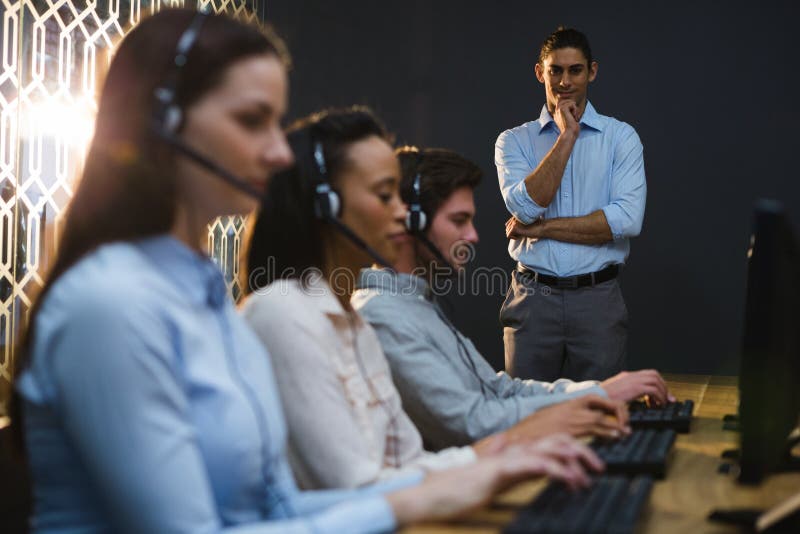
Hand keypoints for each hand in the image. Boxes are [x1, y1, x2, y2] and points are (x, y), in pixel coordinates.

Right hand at [388, 434, 602, 525]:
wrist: (438, 492)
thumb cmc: (463, 487)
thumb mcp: (492, 474)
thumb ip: (505, 460)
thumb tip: (508, 444)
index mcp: (517, 455)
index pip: (552, 443)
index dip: (575, 450)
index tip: (591, 468)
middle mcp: (516, 452)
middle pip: (558, 440)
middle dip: (583, 451)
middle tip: (599, 468)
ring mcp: (509, 460)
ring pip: (550, 448)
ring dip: (574, 460)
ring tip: (587, 477)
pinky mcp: (502, 471)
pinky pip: (535, 465)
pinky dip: (556, 470)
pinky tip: (568, 480)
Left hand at [506, 216, 543, 239]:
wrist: (542, 227)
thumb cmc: (536, 227)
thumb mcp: (526, 224)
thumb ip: (518, 224)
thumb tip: (507, 226)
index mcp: (517, 216)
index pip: (507, 224)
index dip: (513, 230)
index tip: (521, 231)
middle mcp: (515, 217)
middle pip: (507, 228)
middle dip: (513, 233)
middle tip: (522, 233)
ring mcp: (514, 222)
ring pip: (507, 232)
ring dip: (514, 235)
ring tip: (522, 234)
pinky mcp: (515, 227)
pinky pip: (508, 235)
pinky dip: (514, 238)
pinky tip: (521, 235)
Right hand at [506, 394, 629, 440]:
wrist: (518, 436)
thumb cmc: (531, 430)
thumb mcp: (549, 417)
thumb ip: (564, 417)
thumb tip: (572, 422)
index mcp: (567, 403)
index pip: (594, 397)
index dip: (608, 406)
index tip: (615, 415)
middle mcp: (571, 408)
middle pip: (602, 405)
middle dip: (617, 414)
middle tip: (625, 426)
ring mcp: (570, 418)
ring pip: (601, 418)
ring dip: (615, 426)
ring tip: (624, 433)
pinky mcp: (570, 430)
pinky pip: (595, 430)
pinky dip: (608, 433)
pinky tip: (614, 438)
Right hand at [554, 98, 579, 136]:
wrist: (569, 134)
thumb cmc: (572, 129)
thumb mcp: (571, 119)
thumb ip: (571, 111)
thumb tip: (573, 103)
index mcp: (557, 114)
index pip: (563, 103)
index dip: (570, 105)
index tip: (572, 115)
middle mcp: (556, 111)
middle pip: (566, 100)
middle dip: (573, 106)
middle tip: (573, 117)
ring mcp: (558, 110)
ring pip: (570, 101)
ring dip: (574, 109)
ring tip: (573, 117)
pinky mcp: (562, 109)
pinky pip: (572, 104)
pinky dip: (575, 110)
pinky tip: (573, 117)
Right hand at [600, 370, 676, 404]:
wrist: (595, 398)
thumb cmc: (601, 400)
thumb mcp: (613, 394)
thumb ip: (623, 393)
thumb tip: (633, 400)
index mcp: (625, 376)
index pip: (646, 374)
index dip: (657, 384)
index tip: (660, 395)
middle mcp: (630, 376)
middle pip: (654, 374)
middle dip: (663, 387)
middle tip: (665, 399)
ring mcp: (632, 380)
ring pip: (656, 380)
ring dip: (662, 392)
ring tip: (661, 403)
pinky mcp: (635, 387)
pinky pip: (654, 389)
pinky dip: (659, 397)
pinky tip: (656, 405)